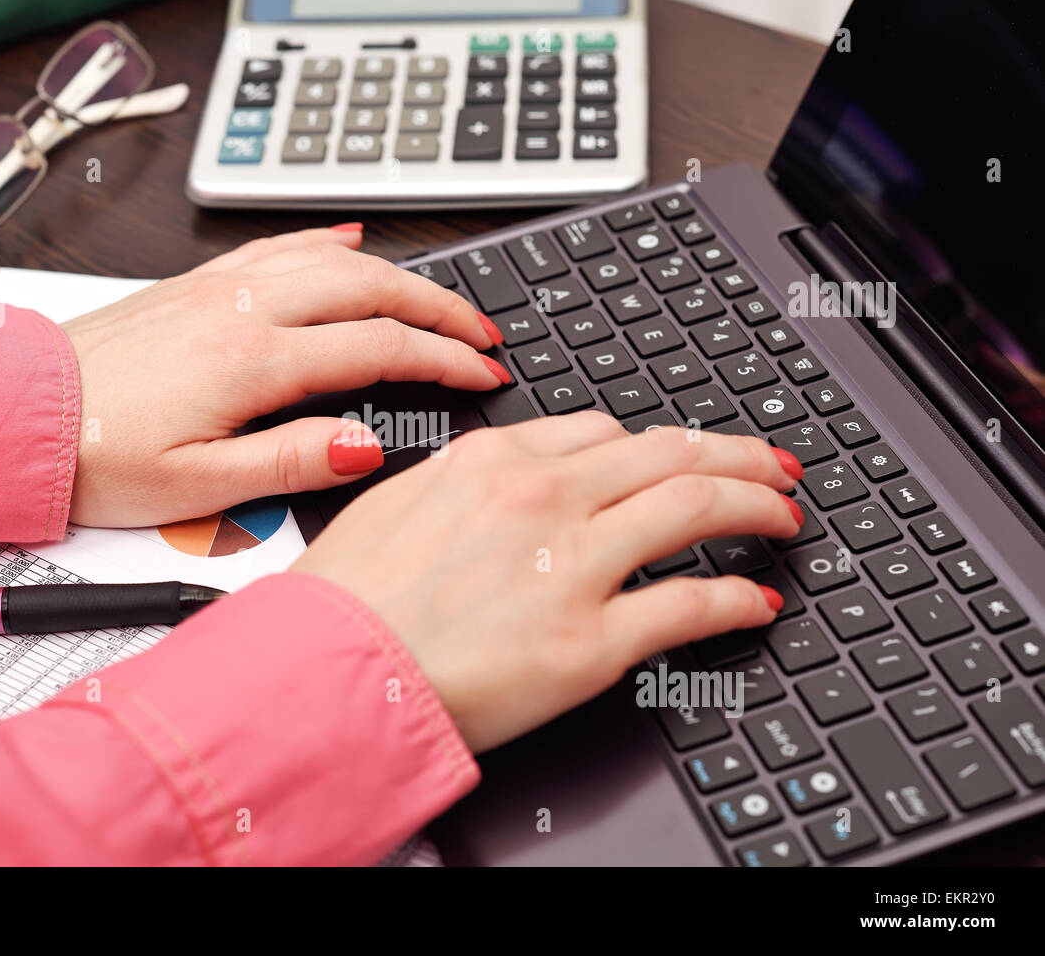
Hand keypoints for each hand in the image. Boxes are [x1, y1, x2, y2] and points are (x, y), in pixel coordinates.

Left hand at [64, 226, 508, 526]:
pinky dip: (326, 243)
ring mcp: (218, 287)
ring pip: (330, 258)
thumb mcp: (199, 487)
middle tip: (482, 329)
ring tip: (436, 296)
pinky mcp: (194, 284)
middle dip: (439, 306)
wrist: (15, 413)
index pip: (380, 346)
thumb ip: (292, 462)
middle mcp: (242, 309)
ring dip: (396, 274)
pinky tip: (346, 243)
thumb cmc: (95, 456)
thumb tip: (366, 443)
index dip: (444, 358)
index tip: (484, 370)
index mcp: (253, 362)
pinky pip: (277, 246)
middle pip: (370, 286)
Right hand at [291, 417, 805, 752]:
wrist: (322, 674)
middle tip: (771, 466)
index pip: (605, 431)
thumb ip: (466, 484)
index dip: (661, 442)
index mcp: (493, 461)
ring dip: (755, 506)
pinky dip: (734, 600)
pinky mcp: (589, 641)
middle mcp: (541, 498)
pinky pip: (687, 606)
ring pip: (695, 507)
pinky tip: (754, 602)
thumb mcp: (399, 505)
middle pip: (670, 454)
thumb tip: (507, 482)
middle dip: (736, 455)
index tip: (683, 453)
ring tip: (782, 516)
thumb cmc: (345, 601)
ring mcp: (571, 565)